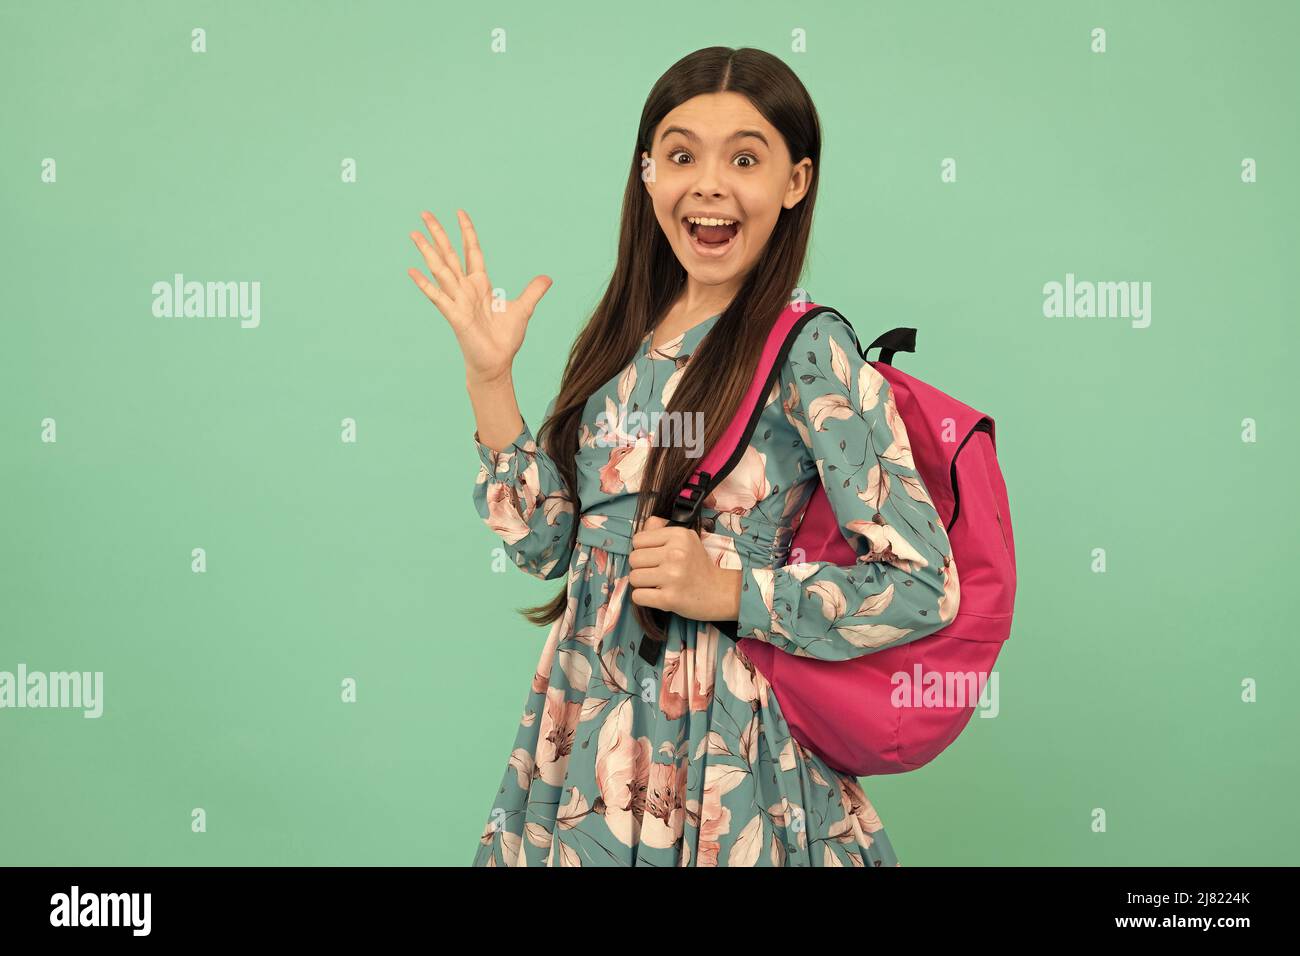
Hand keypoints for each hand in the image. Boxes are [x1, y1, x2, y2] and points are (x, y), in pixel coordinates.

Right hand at [407, 209, 552, 383]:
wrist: (496, 363)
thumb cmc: (504, 339)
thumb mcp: (523, 309)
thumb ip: (532, 291)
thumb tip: (548, 278)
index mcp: (481, 285)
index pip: (472, 251)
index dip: (466, 232)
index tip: (460, 212)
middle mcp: (466, 289)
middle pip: (450, 254)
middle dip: (439, 233)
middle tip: (425, 213)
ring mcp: (457, 301)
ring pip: (440, 269)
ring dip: (427, 251)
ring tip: (413, 233)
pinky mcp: (454, 315)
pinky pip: (437, 296)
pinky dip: (424, 284)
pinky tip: (412, 270)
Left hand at [628, 516, 741, 621]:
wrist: (720, 592)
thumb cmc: (698, 565)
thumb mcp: (686, 539)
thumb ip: (661, 529)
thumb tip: (643, 526)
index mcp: (679, 535)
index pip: (638, 540)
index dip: (643, 550)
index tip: (655, 557)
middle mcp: (676, 554)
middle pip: (634, 559)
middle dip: (641, 567)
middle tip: (656, 572)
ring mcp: (672, 577)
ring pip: (633, 578)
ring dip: (642, 584)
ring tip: (657, 584)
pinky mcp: (669, 599)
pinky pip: (637, 596)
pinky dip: (644, 598)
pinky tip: (656, 596)